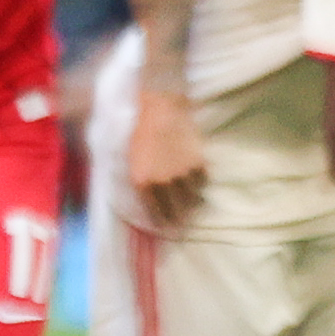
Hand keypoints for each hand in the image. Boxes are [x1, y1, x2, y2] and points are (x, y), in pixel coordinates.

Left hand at [124, 88, 209, 230]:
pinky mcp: (197, 164)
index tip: (168, 228)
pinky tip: (196, 180)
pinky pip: (202, 182)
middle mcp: (163, 183)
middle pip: (177, 211)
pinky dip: (200, 183)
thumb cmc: (140, 130)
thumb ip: (140, 181)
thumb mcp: (132, 160)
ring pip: (192, 199)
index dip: (163, 223)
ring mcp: (182, 174)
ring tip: (191, 201)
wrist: (159, 107)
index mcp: (142, 183)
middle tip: (182, 222)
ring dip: (191, 201)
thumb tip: (149, 200)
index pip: (156, 214)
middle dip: (179, 218)